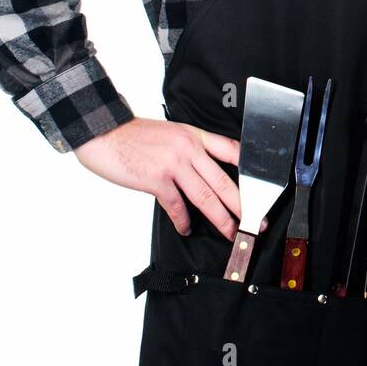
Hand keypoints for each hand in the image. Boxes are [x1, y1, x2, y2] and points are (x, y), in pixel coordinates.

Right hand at [73, 116, 264, 240]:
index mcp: (194, 135)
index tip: (263, 186)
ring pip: (206, 197)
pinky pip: (176, 206)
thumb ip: (188, 149)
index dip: (250, 168)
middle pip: (223, 181)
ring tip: (231, 232)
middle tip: (256, 221)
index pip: (231, 149)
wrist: (103, 133)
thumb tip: (203, 171)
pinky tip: (187, 229)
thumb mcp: (170, 133)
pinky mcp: (156, 180)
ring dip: (221, 218)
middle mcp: (188, 148)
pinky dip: (183, 221)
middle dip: (242, 205)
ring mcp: (173, 165)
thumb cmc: (134, 136)